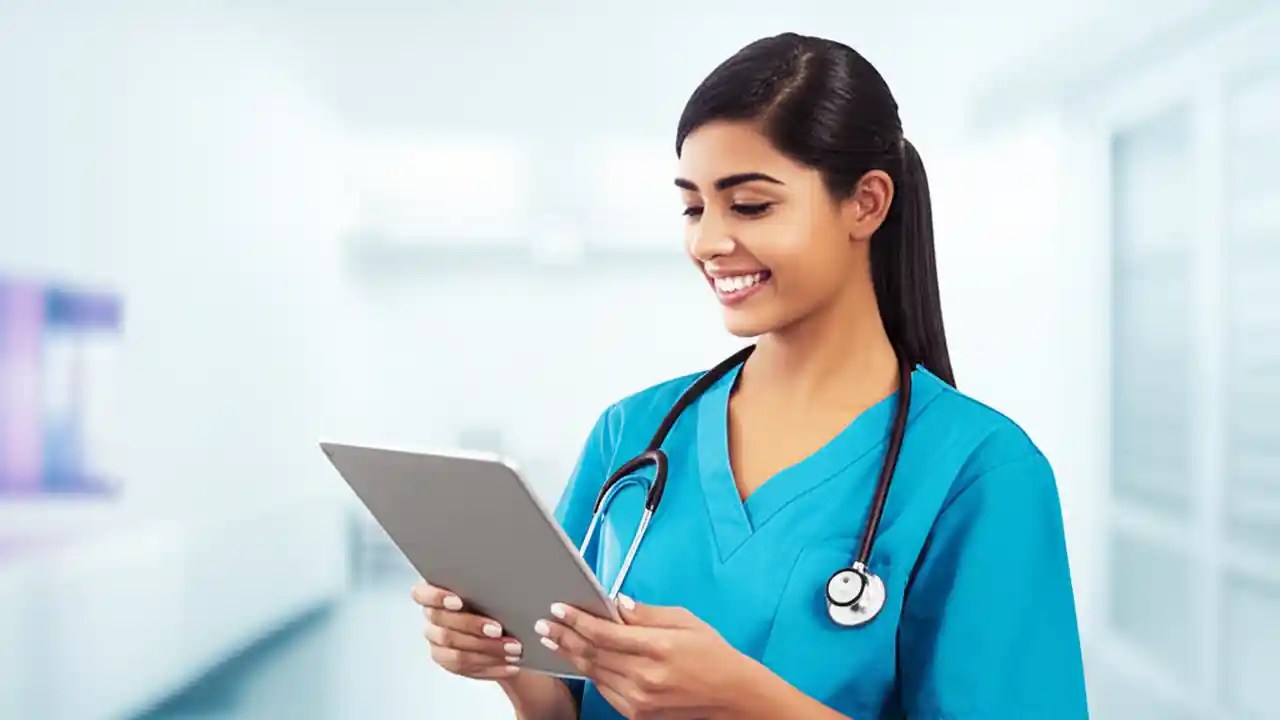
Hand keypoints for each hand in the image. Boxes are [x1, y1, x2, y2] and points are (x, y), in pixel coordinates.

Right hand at [411, 579, 524, 680]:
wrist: (504, 622)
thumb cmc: (495, 597)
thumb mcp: (490, 587)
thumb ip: (485, 587)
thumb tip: (502, 587)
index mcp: (434, 593)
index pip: (422, 595)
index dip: (437, 599)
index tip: (459, 602)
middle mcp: (432, 618)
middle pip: (445, 628)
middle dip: (474, 629)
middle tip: (499, 630)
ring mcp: (437, 642)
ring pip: (456, 654)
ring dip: (488, 652)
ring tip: (512, 650)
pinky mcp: (448, 660)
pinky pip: (466, 669)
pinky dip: (491, 667)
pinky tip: (510, 665)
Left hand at [535, 594, 760, 718]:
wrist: (731, 696)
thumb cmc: (712, 654)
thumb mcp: (685, 621)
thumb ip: (647, 613)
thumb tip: (616, 603)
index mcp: (658, 648)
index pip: (604, 633)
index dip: (577, 620)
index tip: (559, 608)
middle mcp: (645, 677)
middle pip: (592, 653)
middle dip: (564, 636)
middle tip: (544, 623)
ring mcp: (639, 700)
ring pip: (593, 673)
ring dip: (570, 655)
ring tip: (553, 639)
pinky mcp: (637, 714)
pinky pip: (605, 689)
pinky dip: (590, 672)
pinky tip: (579, 660)